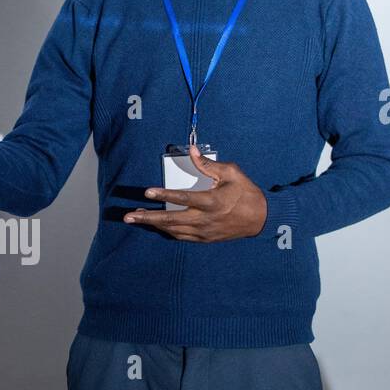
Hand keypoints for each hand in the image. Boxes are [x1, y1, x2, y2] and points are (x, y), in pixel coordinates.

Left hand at [124, 144, 266, 241]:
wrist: (260, 219)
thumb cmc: (246, 193)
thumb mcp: (231, 173)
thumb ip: (208, 164)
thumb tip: (192, 151)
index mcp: (212, 201)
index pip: (183, 198)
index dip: (164, 194)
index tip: (146, 192)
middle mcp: (205, 219)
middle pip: (171, 219)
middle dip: (148, 217)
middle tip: (129, 216)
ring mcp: (204, 231)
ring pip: (173, 230)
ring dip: (153, 224)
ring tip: (136, 219)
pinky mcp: (205, 238)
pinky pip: (181, 236)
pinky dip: (166, 230)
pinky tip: (156, 225)